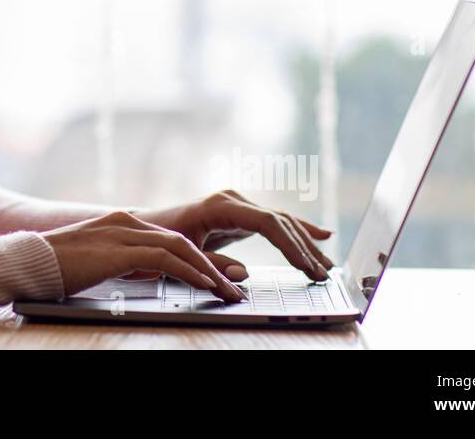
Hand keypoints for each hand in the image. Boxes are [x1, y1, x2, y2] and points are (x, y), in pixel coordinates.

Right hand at [39, 210, 249, 301]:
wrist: (28, 261)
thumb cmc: (56, 266)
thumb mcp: (96, 261)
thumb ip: (121, 261)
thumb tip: (145, 273)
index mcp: (121, 222)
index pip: (169, 237)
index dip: (197, 257)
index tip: (217, 277)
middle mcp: (126, 221)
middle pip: (181, 240)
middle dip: (211, 264)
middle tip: (233, 284)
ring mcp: (122, 233)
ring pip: (179, 248)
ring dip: (208, 271)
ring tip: (227, 290)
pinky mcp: (119, 251)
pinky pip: (165, 260)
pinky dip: (189, 272)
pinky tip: (204, 285)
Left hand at [121, 189, 334, 283]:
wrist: (148, 225)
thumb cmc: (162, 238)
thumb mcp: (184, 254)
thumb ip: (212, 264)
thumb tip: (243, 275)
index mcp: (220, 206)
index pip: (267, 223)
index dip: (291, 245)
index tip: (307, 267)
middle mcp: (233, 200)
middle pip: (279, 221)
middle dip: (304, 248)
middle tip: (324, 274)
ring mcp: (238, 204)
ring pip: (281, 221)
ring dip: (305, 242)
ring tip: (326, 265)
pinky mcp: (240, 214)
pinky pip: (274, 222)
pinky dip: (297, 230)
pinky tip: (320, 235)